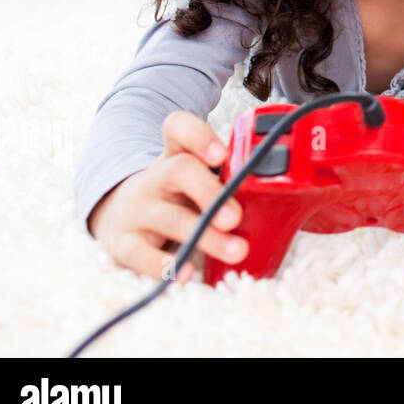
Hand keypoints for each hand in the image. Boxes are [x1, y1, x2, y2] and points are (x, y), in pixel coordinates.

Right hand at [87, 111, 246, 281]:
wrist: (122, 219)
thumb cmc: (178, 198)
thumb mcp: (199, 181)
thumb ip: (231, 182)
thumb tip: (281, 199)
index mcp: (176, 155)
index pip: (179, 129)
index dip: (199, 137)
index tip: (222, 155)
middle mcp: (154, 177)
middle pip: (178, 170)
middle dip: (210, 192)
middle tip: (236, 216)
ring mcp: (135, 209)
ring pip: (168, 217)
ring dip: (205, 236)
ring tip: (236, 250)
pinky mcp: (122, 243)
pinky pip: (139, 254)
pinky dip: (162, 265)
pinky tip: (184, 274)